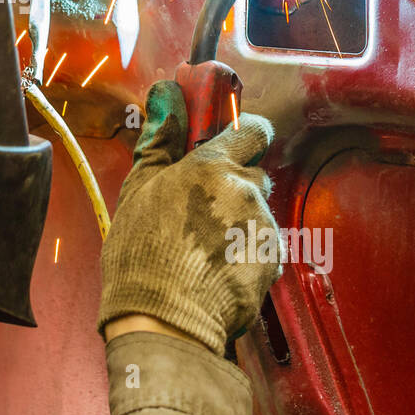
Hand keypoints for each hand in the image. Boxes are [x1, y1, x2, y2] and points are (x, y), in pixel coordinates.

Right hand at [99, 80, 280, 356]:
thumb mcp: (139, 188)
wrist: (165, 320)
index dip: (243, 136)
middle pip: (254, 174)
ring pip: (257, 213)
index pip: (253, 130)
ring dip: (238, 223)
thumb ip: (160, 139)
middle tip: (198, 210)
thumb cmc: (143, 254)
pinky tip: (215, 268)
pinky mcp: (274, 263)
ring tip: (202, 248)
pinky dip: (245, 254)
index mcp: (214, 166)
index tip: (228, 144)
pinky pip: (263, 247)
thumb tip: (166, 94)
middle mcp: (247, 192)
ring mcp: (264, 229)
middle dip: (233, 187)